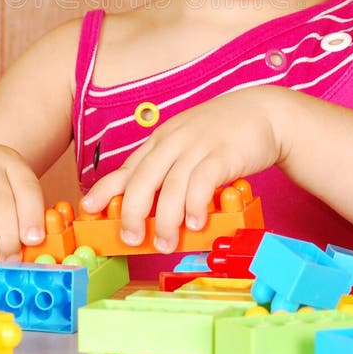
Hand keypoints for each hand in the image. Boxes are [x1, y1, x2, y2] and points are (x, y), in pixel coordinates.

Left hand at [80, 87, 287, 253]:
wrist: (263, 111)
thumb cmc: (223, 133)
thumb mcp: (188, 142)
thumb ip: (168, 167)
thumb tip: (149, 206)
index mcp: (162, 139)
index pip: (128, 166)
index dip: (106, 188)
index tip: (89, 208)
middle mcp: (175, 140)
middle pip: (143, 178)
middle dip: (131, 212)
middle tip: (130, 238)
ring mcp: (199, 146)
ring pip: (171, 186)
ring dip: (165, 219)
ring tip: (165, 242)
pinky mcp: (224, 154)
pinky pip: (203, 182)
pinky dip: (195, 205)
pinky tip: (195, 223)